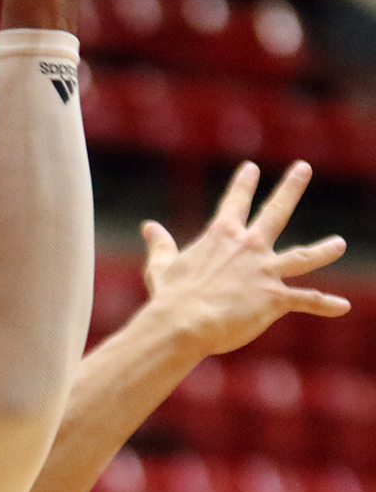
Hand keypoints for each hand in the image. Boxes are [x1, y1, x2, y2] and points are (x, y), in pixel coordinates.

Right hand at [139, 161, 350, 356]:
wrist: (184, 323)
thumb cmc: (170, 296)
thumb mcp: (161, 266)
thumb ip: (160, 246)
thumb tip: (148, 227)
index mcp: (221, 237)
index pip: (234, 202)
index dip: (243, 184)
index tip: (252, 168)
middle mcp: (249, 248)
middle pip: (275, 212)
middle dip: (290, 188)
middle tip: (302, 168)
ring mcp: (265, 272)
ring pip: (303, 257)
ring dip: (324, 250)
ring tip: (339, 244)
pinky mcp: (276, 298)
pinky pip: (306, 300)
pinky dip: (325, 305)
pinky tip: (342, 307)